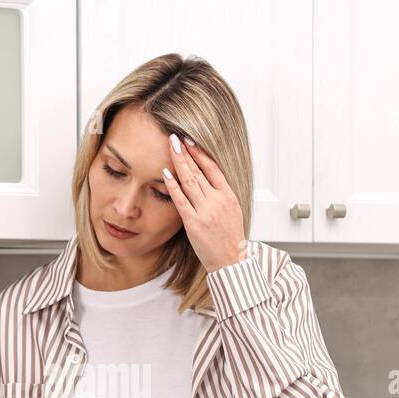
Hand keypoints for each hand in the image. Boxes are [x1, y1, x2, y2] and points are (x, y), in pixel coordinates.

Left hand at [161, 133, 248, 273]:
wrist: (231, 260)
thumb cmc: (230, 237)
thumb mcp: (232, 210)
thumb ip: (220, 193)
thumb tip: (208, 177)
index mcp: (228, 195)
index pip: (213, 168)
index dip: (200, 153)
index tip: (190, 141)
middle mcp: (217, 200)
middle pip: (199, 171)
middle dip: (186, 153)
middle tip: (175, 138)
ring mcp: (205, 211)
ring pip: (190, 182)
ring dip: (179, 163)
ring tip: (170, 148)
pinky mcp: (194, 223)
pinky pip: (181, 200)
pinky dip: (173, 185)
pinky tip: (166, 173)